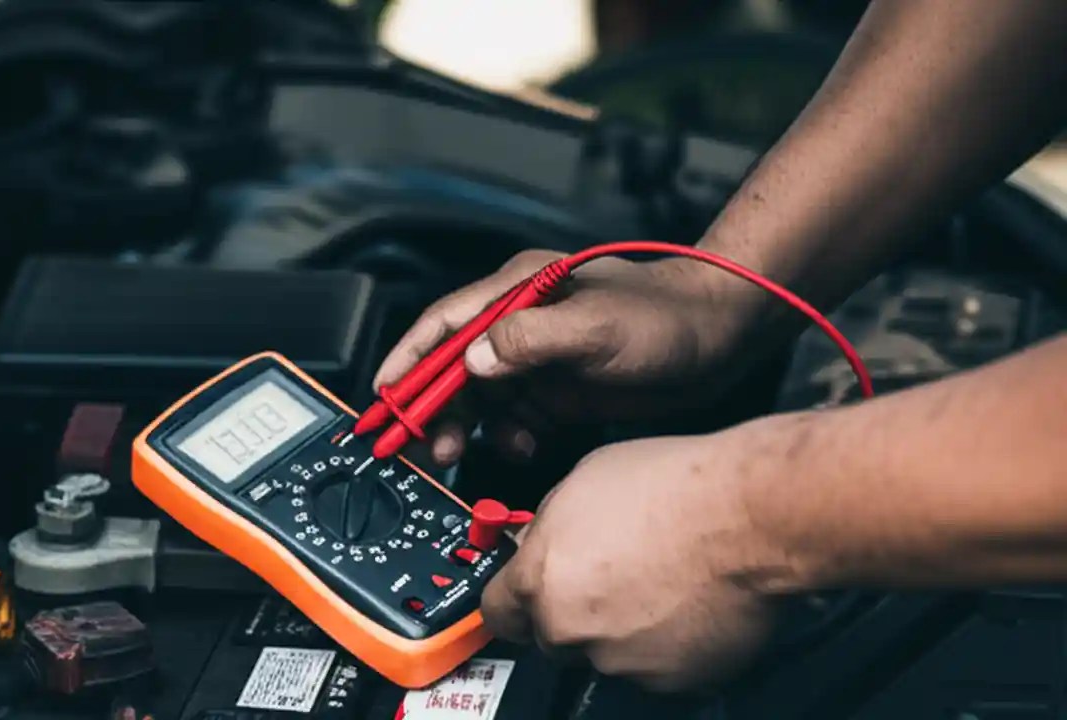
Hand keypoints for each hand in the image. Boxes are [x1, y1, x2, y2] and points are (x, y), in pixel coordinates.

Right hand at [373, 249, 763, 464]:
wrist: (720, 340)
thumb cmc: (664, 317)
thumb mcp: (596, 325)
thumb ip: (531, 339)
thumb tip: (475, 360)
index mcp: (518, 292)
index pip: (444, 323)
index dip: (408, 359)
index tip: (384, 394)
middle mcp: (519, 324)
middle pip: (452, 366)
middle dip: (431, 405)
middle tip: (418, 444)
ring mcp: (537, 359)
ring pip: (478, 398)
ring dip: (464, 427)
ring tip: (457, 455)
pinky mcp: (556, 390)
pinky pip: (512, 418)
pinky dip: (506, 436)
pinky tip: (520, 446)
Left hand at [480, 431, 793, 690]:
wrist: (748, 514)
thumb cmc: (673, 485)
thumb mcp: (582, 479)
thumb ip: (548, 524)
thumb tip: (536, 541)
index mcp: (540, 580)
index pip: (498, 614)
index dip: (514, 601)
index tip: (526, 596)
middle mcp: (572, 629)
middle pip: (553, 635)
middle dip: (575, 612)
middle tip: (615, 575)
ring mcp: (621, 661)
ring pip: (607, 653)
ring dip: (624, 628)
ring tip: (663, 582)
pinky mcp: (671, 682)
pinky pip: (656, 667)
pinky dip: (667, 645)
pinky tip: (689, 603)